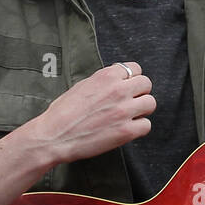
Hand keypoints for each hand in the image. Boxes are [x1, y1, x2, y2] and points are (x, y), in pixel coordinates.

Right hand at [29, 62, 155, 165]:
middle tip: (130, 102)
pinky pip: (146, 125)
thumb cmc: (62, 113)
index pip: (135, 68)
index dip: (132, 78)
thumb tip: (118, 80)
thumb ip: (103, 81)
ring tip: (129, 116)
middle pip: (146, 84)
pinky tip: (127, 129)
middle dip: (140, 92)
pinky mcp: (126, 131)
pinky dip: (139, 128)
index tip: (128, 86)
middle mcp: (118, 90)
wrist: (54, 136)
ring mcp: (124, 110)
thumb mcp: (82, 86)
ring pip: (150, 103)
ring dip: (142, 110)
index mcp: (106, 76)